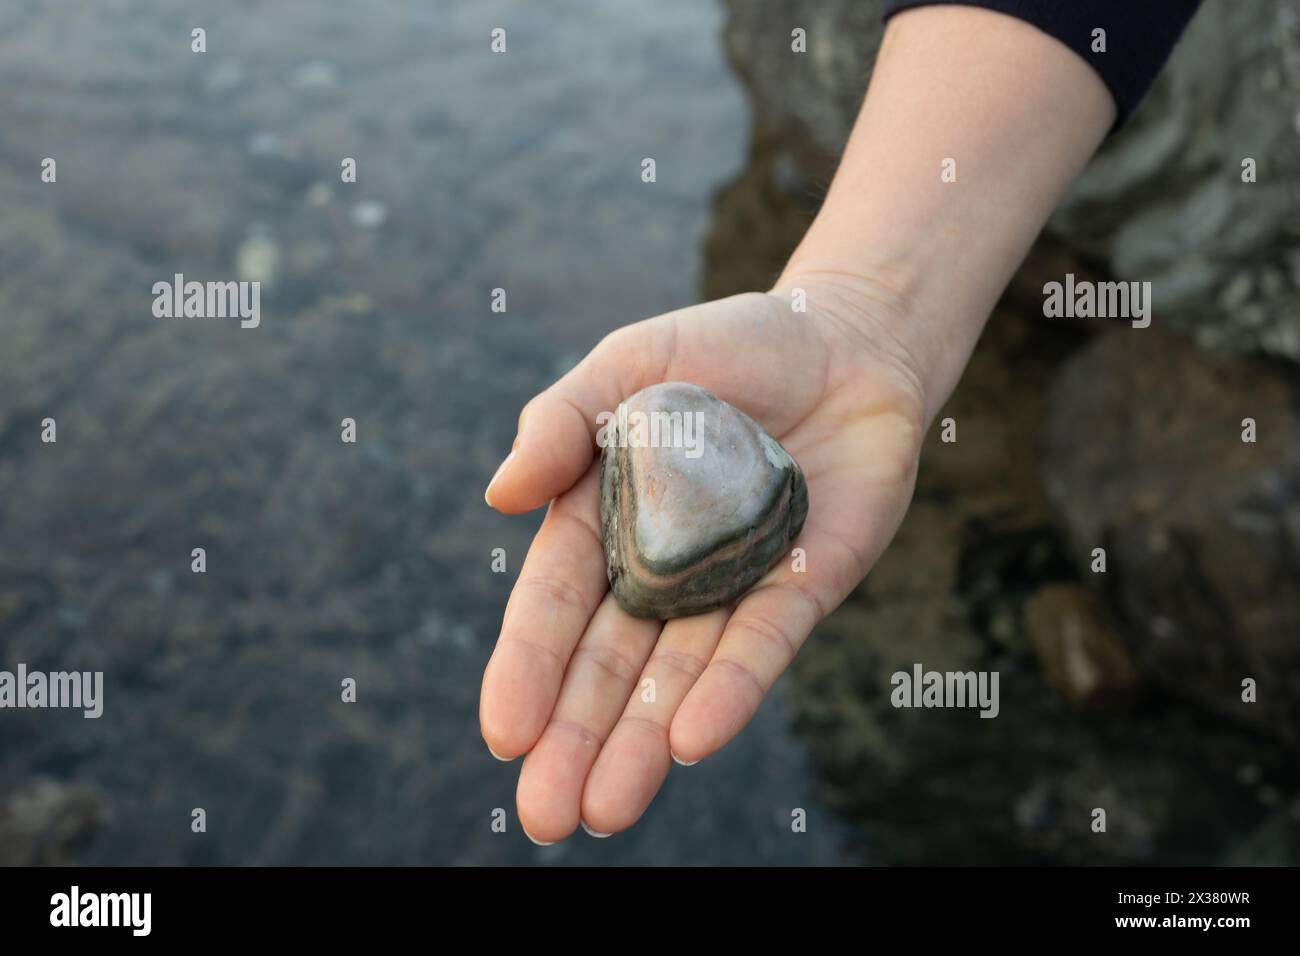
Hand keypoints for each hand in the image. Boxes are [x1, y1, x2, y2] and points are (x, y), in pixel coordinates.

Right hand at [479, 276, 926, 841]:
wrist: (847, 339)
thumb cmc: (728, 346)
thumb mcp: (630, 362)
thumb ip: (562, 419)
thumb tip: (498, 494)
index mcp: (605, 521)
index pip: (556, 606)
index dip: (527, 668)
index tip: (503, 731)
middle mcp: (663, 569)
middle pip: (610, 666)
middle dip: (576, 739)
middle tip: (546, 816)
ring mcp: (732, 583)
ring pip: (679, 677)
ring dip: (642, 744)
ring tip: (604, 812)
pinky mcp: (800, 586)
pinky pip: (761, 645)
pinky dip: (729, 690)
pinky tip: (692, 741)